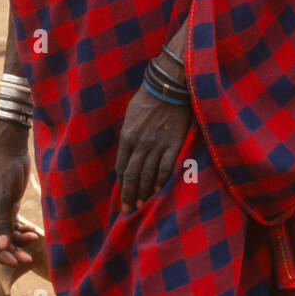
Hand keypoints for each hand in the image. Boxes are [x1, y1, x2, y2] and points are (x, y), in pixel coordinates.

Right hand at [0, 123, 39, 268]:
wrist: (12, 150)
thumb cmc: (5, 172)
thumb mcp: (5, 198)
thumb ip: (3, 223)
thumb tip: (2, 247)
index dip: (1, 254)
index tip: (15, 262)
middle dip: (13, 250)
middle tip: (28, 259)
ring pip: (8, 233)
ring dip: (20, 239)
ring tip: (35, 238)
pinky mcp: (9, 205)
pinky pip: (14, 224)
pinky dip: (23, 229)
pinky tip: (33, 232)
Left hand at [115, 86, 190, 213]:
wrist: (169, 86)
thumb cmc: (148, 98)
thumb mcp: (131, 115)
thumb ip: (129, 135)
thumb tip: (127, 152)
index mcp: (128, 136)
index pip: (121, 167)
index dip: (121, 184)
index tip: (121, 196)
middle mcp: (140, 143)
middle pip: (132, 175)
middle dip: (129, 194)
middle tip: (128, 209)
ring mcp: (157, 145)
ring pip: (147, 175)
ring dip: (143, 192)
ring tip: (141, 205)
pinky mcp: (173, 144)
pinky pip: (166, 167)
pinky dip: (160, 181)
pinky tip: (157, 191)